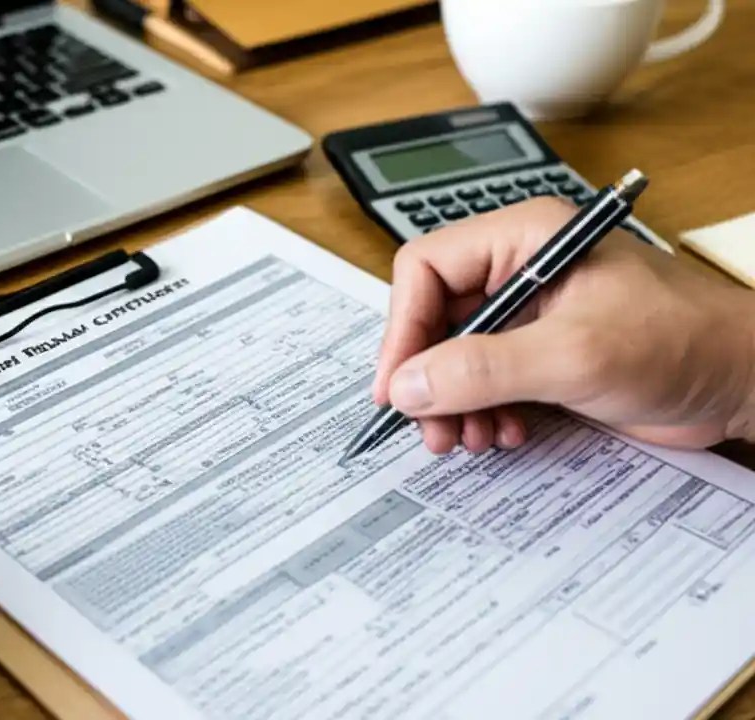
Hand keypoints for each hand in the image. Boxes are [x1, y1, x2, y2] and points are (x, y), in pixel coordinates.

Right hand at [375, 198, 754, 453]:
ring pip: (454, 354)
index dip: (403, 329)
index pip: (426, 269)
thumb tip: (407, 386)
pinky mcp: (544, 351)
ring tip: (468, 438)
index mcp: (523, 237)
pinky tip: (503, 433)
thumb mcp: (573, 355)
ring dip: (452, 402)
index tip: (398, 387)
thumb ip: (482, 369)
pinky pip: (486, 379)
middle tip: (431, 428)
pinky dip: (483, 411)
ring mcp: (532, 312)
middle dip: (428, 378)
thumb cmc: (684, 341)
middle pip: (434, 316)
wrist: (746, 381)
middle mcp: (521, 268)